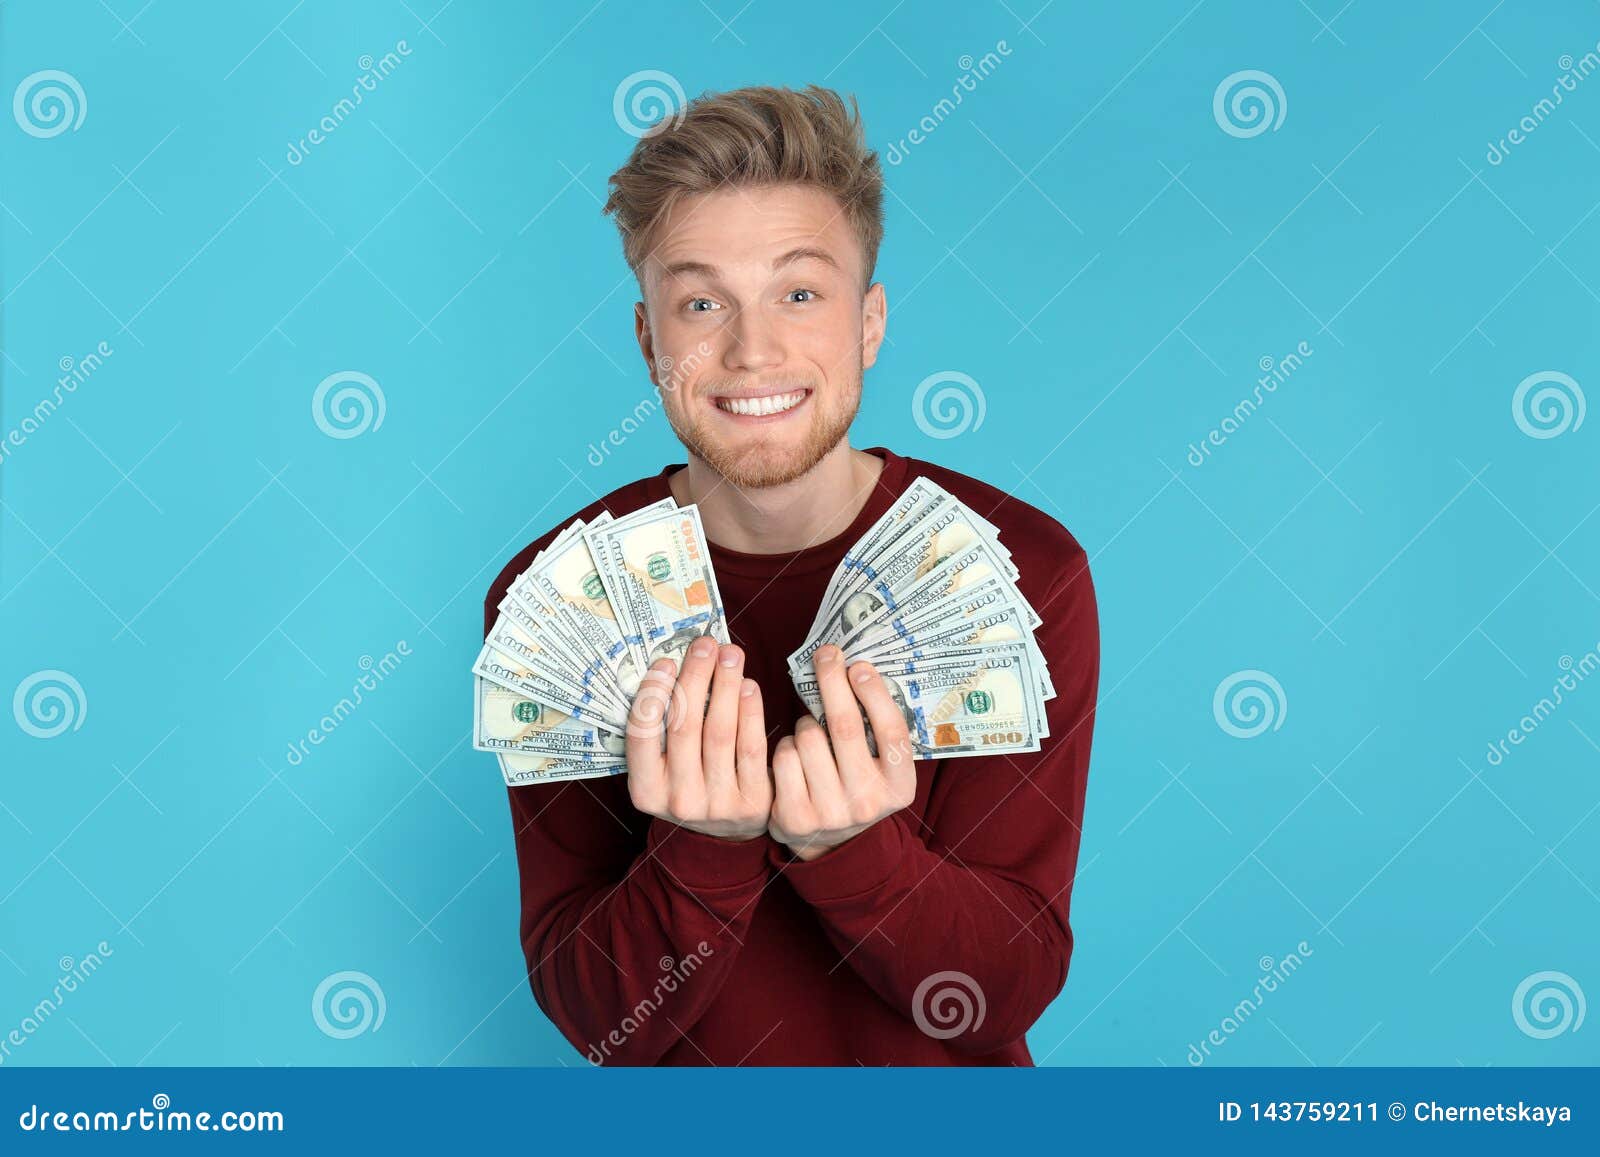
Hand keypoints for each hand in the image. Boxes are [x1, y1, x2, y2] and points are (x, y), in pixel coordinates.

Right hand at [625, 636, 770, 840]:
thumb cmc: (689, 783)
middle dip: (696, 678)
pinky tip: (749, 685)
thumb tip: (674, 664)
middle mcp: (679, 801)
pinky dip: (751, 711)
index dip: (653, 694)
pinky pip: (751, 746)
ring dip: (725, 686)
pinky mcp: (752, 801)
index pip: (642, 736)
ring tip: (730, 654)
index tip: (666, 660)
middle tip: (705, 644)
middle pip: (685, 727)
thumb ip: (661, 730)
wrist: (724, 837)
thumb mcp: (661, 770)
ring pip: (720, 732)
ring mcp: (717, 804)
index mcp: (646, 791)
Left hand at [769, 645, 916, 860]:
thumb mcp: (880, 767)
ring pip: (807, 737)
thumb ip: (876, 730)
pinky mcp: (796, 817)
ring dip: (805, 722)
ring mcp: (832, 813)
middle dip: (833, 682)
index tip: (858, 664)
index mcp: (900, 787)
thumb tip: (855, 668)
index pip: (892, 732)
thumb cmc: (855, 784)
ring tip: (811, 734)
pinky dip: (785, 745)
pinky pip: (783, 756)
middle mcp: (869, 802)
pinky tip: (794, 756)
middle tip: (827, 654)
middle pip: (845, 727)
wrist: (831, 843)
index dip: (875, 694)